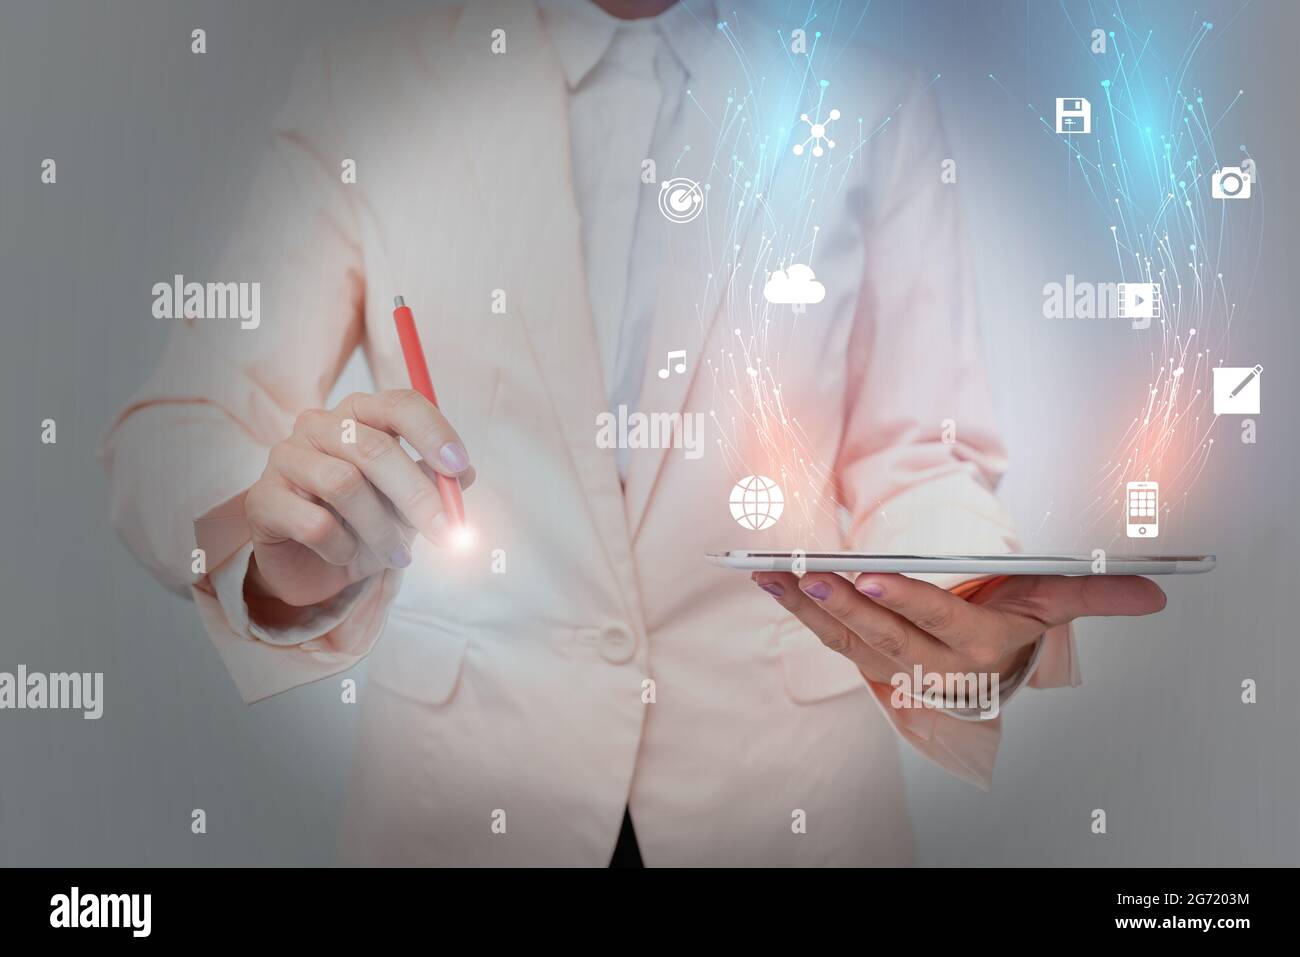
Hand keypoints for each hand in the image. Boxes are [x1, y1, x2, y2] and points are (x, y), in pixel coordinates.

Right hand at [243, 389, 474, 607]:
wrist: (312, 567)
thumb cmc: (365, 524)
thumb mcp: (408, 504)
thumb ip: (435, 483)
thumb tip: (464, 474)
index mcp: (359, 414)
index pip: (399, 404)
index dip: (433, 433)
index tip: (459, 467)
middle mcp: (318, 426)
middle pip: (374, 448)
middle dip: (417, 495)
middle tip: (447, 533)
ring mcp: (285, 458)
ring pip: (344, 484)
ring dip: (381, 529)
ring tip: (397, 556)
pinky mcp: (262, 500)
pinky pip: (313, 523)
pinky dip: (341, 547)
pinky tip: (344, 555)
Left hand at [753, 570, 1166, 694]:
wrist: (987, 660)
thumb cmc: (1016, 614)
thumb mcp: (1054, 600)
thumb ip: (1095, 595)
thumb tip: (1157, 594)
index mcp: (980, 648)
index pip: (942, 624)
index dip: (907, 603)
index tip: (870, 577)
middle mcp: (933, 666)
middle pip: (884, 637)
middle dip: (843, 606)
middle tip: (809, 572)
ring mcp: (895, 668)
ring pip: (847, 641)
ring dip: (807, 608)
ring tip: (772, 573)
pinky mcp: (867, 661)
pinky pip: (829, 638)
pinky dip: (798, 611)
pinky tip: (771, 582)